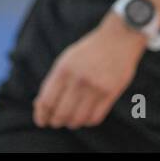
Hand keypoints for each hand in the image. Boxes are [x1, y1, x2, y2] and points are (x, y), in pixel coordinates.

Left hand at [32, 17, 147, 129]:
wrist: (119, 37)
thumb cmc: (89, 51)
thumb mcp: (67, 60)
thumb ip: (53, 82)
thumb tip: (40, 107)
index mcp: (64, 69)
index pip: (47, 101)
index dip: (42, 115)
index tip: (42, 121)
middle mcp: (79, 79)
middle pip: (61, 114)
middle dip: (56, 121)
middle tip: (57, 121)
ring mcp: (96, 87)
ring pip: (78, 120)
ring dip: (72, 123)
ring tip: (72, 119)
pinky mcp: (111, 93)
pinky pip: (95, 118)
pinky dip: (87, 121)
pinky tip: (86, 115)